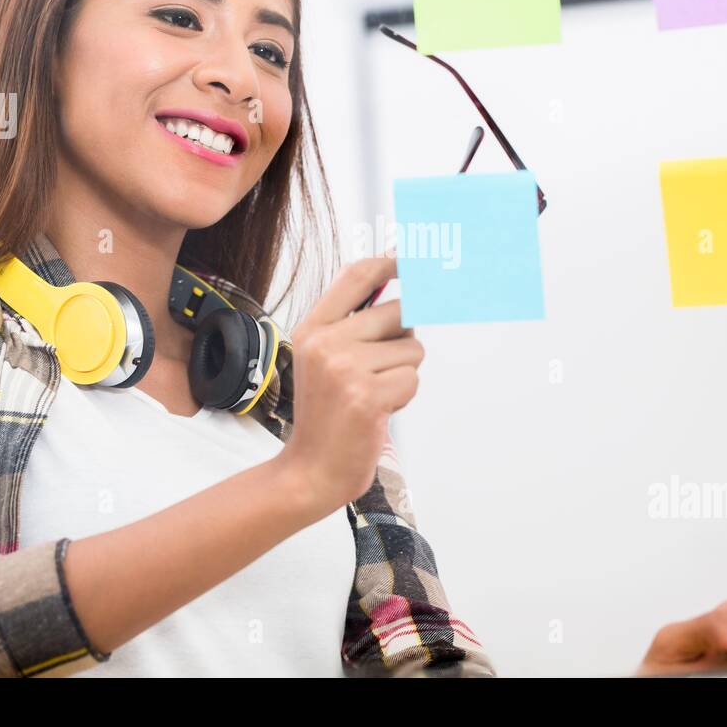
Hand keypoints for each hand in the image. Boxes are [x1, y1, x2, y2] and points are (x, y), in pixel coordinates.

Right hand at [279, 251, 423, 512]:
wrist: (310, 470)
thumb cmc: (327, 416)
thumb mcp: (326, 361)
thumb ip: (357, 326)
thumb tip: (408, 295)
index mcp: (313, 328)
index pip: (358, 276)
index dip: (392, 261)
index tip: (415, 257)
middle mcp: (326, 342)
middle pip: (399, 311)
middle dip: (405, 339)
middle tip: (381, 369)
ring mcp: (345, 368)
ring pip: (412, 349)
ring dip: (403, 373)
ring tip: (373, 395)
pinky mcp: (366, 395)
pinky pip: (411, 379)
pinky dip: (403, 397)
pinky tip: (376, 412)